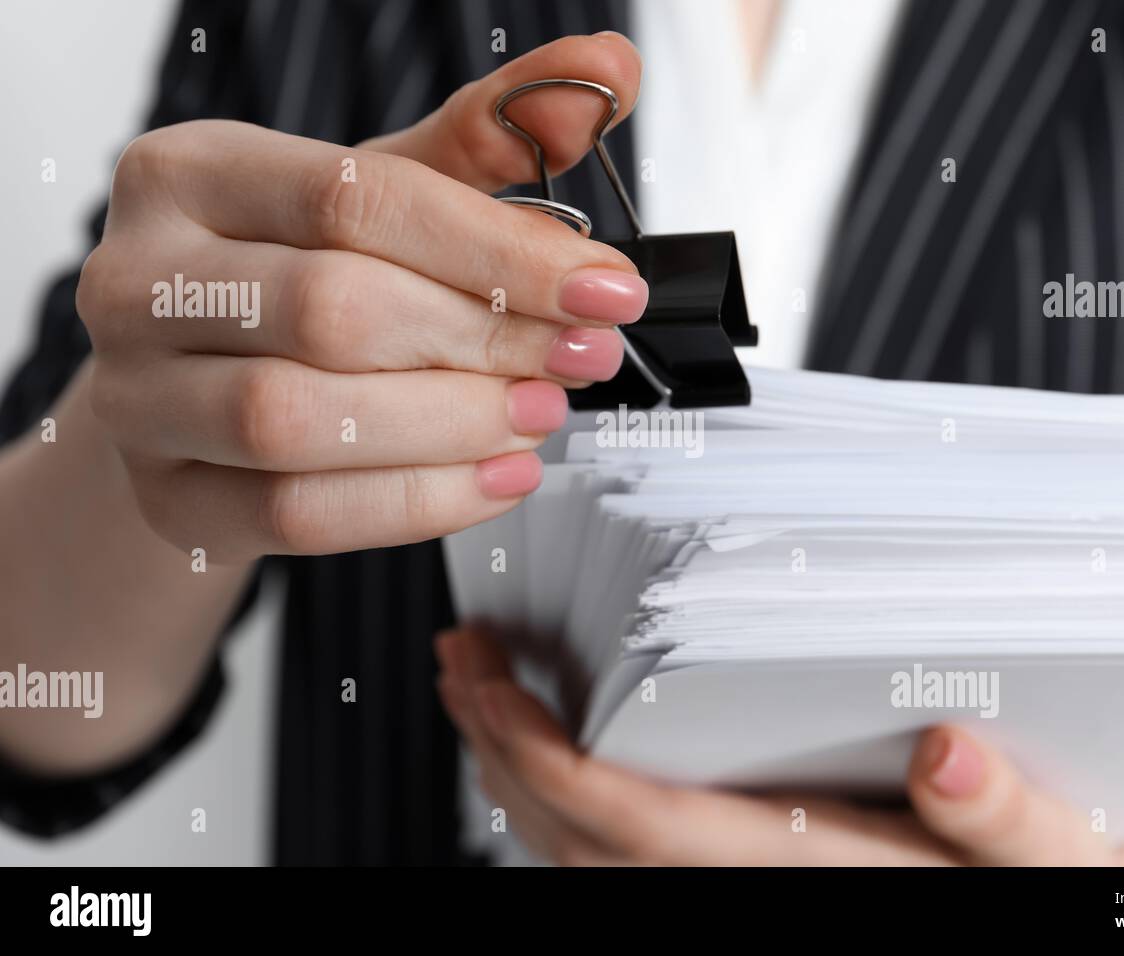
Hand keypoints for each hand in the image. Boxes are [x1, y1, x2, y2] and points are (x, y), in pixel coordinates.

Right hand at [77, 33, 646, 564]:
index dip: (500, 251)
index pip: (359, 201)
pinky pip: (298, 513)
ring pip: (301, 419)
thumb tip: (608, 73)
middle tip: (578, 360)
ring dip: (453, 425)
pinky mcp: (169, 497)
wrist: (199, 389)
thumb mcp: (385, 194)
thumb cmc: (297, 277)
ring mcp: (138, 398)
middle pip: (333, 310)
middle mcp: (141, 279)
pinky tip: (498, 477)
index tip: (605, 289)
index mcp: (192, 174)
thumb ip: (491, 136)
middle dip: (486, 342)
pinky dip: (419, 501)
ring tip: (539, 416)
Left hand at [435, 625, 1113, 865]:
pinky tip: (551, 741)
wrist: (1037, 892)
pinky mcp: (734, 872)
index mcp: (794, 870)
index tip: (492, 689)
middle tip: (461, 655)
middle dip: (499, 746)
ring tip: (478, 685)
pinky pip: (612, 848)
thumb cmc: (1039, 879)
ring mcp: (726, 886)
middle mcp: (741, 887)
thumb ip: (1005, 819)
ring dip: (512, 766)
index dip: (547, 761)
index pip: (635, 826)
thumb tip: (949, 752)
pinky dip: (557, 792)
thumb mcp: (1055, 857)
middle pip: (575, 837)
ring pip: (577, 848)